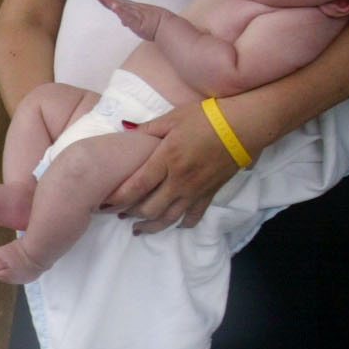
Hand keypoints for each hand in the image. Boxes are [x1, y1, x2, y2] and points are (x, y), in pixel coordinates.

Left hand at [97, 0, 165, 40]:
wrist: (167, 26)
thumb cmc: (157, 23)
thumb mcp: (141, 21)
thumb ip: (131, 20)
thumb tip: (122, 22)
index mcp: (133, 10)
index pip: (118, 4)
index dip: (108, 0)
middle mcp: (133, 10)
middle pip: (117, 3)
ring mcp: (135, 14)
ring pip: (121, 7)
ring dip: (111, 1)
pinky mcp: (138, 21)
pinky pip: (128, 16)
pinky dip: (121, 11)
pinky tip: (114, 6)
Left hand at [98, 104, 239, 232]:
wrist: (243, 126)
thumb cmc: (206, 118)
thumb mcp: (172, 118)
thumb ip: (147, 129)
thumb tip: (124, 130)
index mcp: (166, 160)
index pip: (136, 187)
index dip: (118, 198)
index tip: (104, 202)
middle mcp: (179, 181)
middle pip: (149, 208)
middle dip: (130, 214)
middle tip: (116, 214)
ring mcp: (195, 190)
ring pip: (169, 218)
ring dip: (151, 227)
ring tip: (138, 229)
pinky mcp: (210, 193)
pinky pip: (194, 216)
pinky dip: (183, 224)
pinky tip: (175, 225)